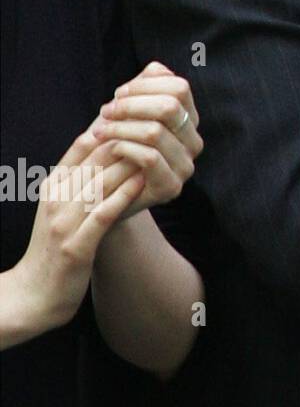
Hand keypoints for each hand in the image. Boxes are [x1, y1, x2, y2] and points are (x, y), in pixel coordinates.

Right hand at [1, 131, 145, 345]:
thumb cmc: (57, 243)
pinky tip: (141, 183)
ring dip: (129, 164)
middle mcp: (56, 198)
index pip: (82, 145)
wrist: (35, 293)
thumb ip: (82, 175)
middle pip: (94, 159)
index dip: (111, 127)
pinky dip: (121, 196)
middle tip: (157, 125)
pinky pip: (101, 214)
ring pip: (99, 182)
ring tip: (157, 149)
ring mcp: (64, 222)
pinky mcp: (76, 246)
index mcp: (53, 184)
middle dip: (126, 140)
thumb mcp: (63, 203)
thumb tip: (110, 142)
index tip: (141, 113)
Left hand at [91, 62, 202, 218]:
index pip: (179, 88)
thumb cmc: (114, 147)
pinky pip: (150, 158)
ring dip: (120, 127)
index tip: (117, 94)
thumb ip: (143, 89)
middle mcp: (194, 142)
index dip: (145, 85)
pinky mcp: (171, 188)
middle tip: (105, 112)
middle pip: (170, 107)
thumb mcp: (127, 114)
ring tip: (99, 131)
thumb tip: (156, 69)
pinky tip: (109, 147)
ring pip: (156, 132)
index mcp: (189, 120)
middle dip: (131, 105)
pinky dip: (125, 147)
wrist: (104, 194)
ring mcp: (186, 166)